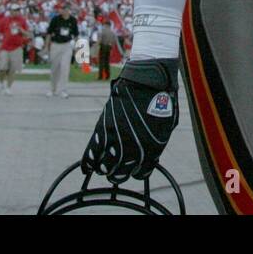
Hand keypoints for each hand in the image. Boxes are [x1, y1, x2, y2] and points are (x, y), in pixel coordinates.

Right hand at [80, 58, 179, 182]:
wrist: (149, 79)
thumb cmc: (161, 100)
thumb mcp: (166, 126)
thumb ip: (156, 143)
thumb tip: (148, 156)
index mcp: (152, 149)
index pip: (141, 173)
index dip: (136, 171)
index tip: (133, 168)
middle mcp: (134, 148)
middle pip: (120, 173)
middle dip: (117, 174)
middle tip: (115, 171)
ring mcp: (118, 139)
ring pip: (105, 165)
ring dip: (104, 169)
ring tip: (103, 167)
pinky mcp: (104, 128)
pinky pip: (92, 151)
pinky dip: (88, 162)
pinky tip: (87, 168)